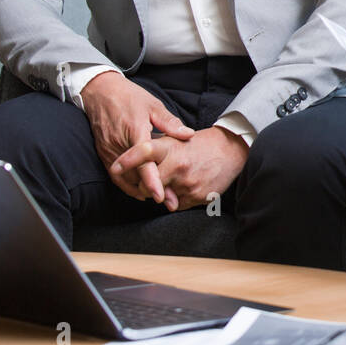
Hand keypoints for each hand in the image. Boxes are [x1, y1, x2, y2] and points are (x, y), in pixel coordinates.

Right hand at [81, 70, 193, 199]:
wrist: (100, 91)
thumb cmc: (130, 97)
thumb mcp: (153, 105)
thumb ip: (170, 123)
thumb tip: (188, 135)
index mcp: (134, 131)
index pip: (143, 162)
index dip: (152, 180)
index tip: (160, 196)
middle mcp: (119, 144)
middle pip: (134, 175)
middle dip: (150, 190)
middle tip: (169, 200)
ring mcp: (108, 150)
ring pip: (123, 178)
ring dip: (138, 189)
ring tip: (159, 197)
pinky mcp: (102, 152)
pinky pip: (114, 175)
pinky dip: (126, 184)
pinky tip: (140, 190)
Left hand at [110, 126, 248, 211]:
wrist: (231, 150)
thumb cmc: (198, 144)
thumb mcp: (175, 138)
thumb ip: (155, 151)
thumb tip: (133, 165)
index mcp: (170, 147)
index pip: (143, 152)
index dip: (127, 161)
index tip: (114, 168)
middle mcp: (178, 165)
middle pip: (147, 184)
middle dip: (144, 187)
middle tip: (148, 182)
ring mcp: (187, 182)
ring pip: (161, 198)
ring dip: (163, 193)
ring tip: (175, 180)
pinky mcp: (197, 196)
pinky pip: (176, 205)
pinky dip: (176, 198)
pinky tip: (186, 186)